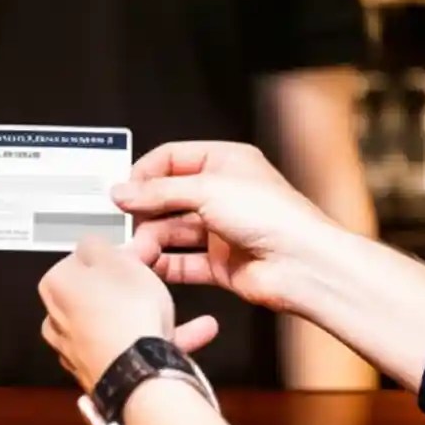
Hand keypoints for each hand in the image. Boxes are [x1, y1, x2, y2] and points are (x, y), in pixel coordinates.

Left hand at [38, 236, 218, 392]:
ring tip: (180, 309)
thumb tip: (92, 245)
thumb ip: (99, 246)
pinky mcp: (103, 371)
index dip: (112, 257)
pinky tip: (195, 332)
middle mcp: (59, 319)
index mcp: (55, 286)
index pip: (81, 260)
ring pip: (121, 323)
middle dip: (131, 289)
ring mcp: (79, 350)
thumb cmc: (124, 313)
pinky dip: (161, 341)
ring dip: (152, 315)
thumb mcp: (118, 258)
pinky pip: (134, 349)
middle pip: (100, 294)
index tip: (134, 257)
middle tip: (155, 282)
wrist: (137, 373)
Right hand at [112, 142, 345, 312]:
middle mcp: (222, 194)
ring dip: (152, 240)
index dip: (145, 172)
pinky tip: (150, 266)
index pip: (172, 158)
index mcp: (225, 162)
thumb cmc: (273, 217)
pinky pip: (183, 262)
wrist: (303, 265)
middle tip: (126, 222)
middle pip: (168, 197)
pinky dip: (164, 264)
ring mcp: (220, 229)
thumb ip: (159, 191)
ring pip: (173, 231)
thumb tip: (121, 191)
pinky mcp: (219, 263)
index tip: (123, 189)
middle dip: (145, 210)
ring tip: (139, 250)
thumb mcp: (208, 190)